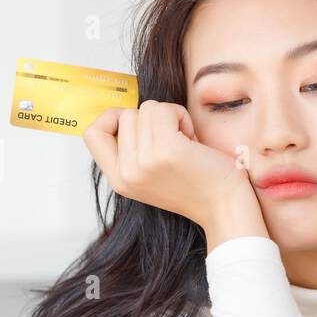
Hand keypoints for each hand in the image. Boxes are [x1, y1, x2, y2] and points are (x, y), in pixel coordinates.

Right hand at [84, 100, 265, 245]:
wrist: (225, 207)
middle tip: (173, 141)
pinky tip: (191, 138)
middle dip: (152, 119)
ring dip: (169, 116)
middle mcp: (126, 173)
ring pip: (145, 108)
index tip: (139, 127)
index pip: (91, 133)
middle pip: (125, 114)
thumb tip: (124, 113)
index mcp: (119, 180)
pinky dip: (180, 115)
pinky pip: (164, 110)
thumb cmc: (197, 185)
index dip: (112, 119)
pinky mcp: (166, 151)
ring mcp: (144, 162)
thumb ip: (131, 151)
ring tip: (184, 141)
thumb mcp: (150, 175)